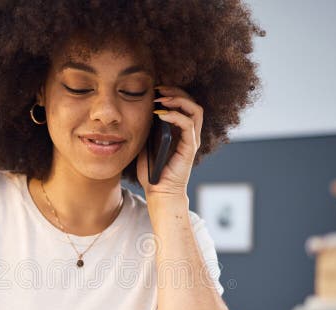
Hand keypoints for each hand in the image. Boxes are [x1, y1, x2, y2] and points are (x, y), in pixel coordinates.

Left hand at [135, 85, 202, 201]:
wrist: (159, 193)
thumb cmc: (153, 172)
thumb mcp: (146, 145)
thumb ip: (148, 129)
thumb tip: (140, 111)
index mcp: (181, 133)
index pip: (184, 105)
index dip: (172, 94)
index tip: (155, 90)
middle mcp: (190, 135)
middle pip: (192, 103)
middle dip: (176, 92)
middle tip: (158, 89)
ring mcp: (192, 141)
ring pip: (195, 110)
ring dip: (178, 100)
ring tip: (161, 99)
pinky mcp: (190, 148)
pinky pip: (188, 125)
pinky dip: (175, 115)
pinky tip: (160, 114)